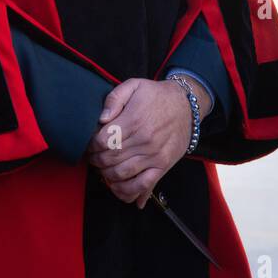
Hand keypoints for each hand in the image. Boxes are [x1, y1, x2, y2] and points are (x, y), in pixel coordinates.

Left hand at [87, 77, 209, 208]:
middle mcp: (144, 140)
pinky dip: (128, 192)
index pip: (103, 141)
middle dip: (96, 161)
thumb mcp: (134, 85)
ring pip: (122, 175)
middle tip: (94, 158)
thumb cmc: (156, 95)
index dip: (92, 146)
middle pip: (110, 159)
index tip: (90, 145)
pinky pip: (143, 185)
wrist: (187, 105)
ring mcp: (154, 155)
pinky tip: (118, 189)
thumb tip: (101, 119)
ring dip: (107, 176)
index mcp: (133, 120)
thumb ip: (114, 99)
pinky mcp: (163, 166)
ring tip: (104, 170)